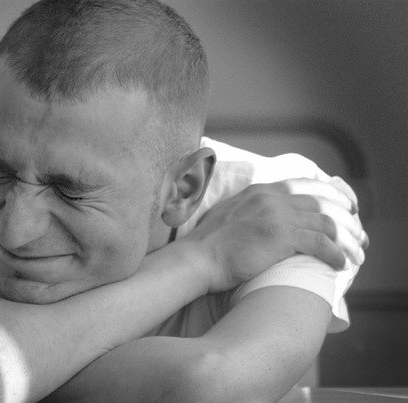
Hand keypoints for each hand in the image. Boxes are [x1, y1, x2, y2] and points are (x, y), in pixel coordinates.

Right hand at [177, 177, 367, 292]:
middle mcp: (271, 198)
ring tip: (357, 253)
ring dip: (347, 240)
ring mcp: (277, 216)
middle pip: (321, 201)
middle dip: (347, 216)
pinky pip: (320, 244)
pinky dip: (335, 254)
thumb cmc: (209, 244)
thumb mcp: (229, 213)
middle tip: (359, 231)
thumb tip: (263, 216)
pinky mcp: (281, 237)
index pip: (304, 184)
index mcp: (260, 190)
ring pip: (326, 223)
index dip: (330, 193)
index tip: (345, 205)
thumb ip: (250, 208)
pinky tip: (341, 264)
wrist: (198, 258)